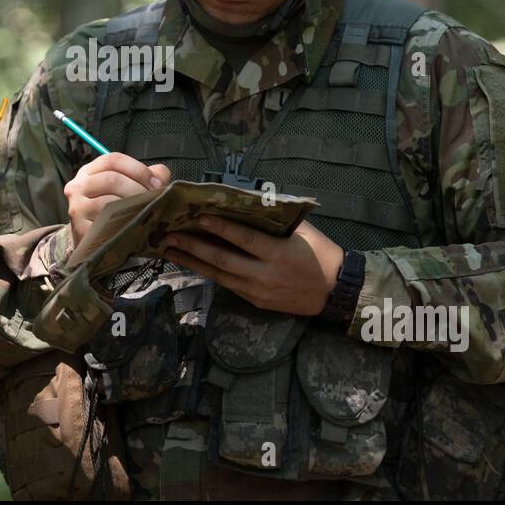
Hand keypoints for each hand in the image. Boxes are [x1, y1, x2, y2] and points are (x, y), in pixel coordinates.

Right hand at [63, 152, 171, 246]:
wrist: (93, 239)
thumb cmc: (112, 210)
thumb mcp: (125, 186)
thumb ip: (145, 176)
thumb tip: (160, 176)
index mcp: (90, 171)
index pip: (113, 160)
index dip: (138, 169)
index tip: (155, 182)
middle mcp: (78, 186)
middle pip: (111, 179)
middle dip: (139, 189)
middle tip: (154, 200)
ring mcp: (77, 207)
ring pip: (109, 202)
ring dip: (133, 207)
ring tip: (146, 212)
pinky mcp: (80, 229)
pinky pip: (106, 223)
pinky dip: (124, 223)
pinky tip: (134, 225)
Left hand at [160, 218, 343, 315]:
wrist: (335, 291)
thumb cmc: (320, 253)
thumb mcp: (302, 231)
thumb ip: (274, 219)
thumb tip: (247, 202)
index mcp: (278, 253)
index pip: (243, 239)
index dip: (220, 229)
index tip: (199, 217)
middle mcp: (264, 275)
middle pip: (222, 260)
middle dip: (193, 247)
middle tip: (169, 236)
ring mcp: (258, 291)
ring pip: (219, 276)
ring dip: (193, 263)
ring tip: (171, 251)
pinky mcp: (255, 301)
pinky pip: (228, 285)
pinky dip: (209, 273)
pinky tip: (193, 264)